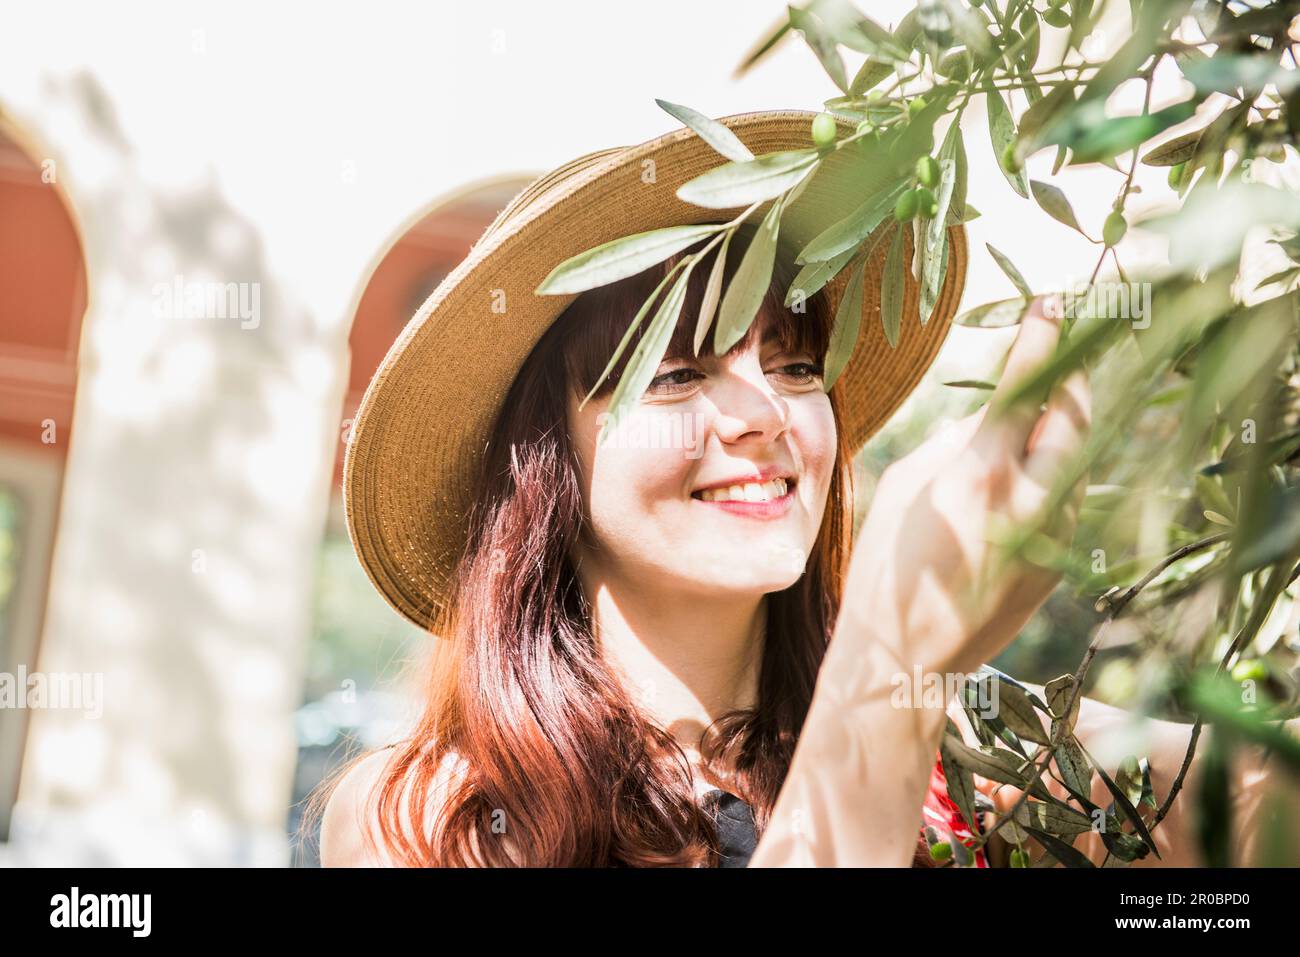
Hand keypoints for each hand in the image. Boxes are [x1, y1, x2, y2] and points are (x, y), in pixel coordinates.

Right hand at [839, 296, 1091, 677]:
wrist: (904, 658)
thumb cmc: (885, 567)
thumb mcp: (905, 486)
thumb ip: (956, 442)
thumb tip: (995, 417)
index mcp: (980, 476)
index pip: (1024, 390)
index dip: (1042, 340)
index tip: (1054, 303)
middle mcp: (1030, 503)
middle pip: (1074, 418)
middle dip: (1070, 377)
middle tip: (1062, 347)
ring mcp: (1053, 537)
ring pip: (1077, 458)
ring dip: (1063, 426)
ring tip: (1042, 405)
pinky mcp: (1058, 562)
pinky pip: (1067, 498)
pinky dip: (1053, 471)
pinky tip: (1028, 469)